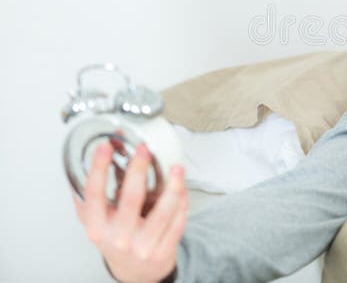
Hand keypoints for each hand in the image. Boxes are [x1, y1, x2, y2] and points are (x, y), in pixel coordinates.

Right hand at [72, 141, 186, 282]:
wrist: (135, 271)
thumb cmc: (117, 238)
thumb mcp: (99, 220)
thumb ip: (94, 194)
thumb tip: (98, 155)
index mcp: (98, 227)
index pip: (94, 194)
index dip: (98, 168)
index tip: (106, 146)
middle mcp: (118, 237)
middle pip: (131, 198)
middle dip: (139, 169)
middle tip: (144, 150)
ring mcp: (142, 246)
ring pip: (163, 212)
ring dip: (173, 186)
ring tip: (176, 168)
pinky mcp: (163, 250)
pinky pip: (178, 222)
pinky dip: (182, 203)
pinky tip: (182, 189)